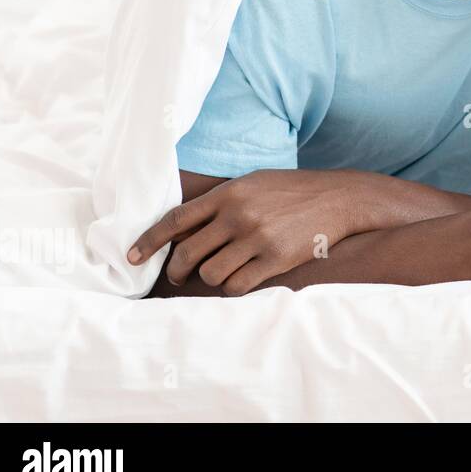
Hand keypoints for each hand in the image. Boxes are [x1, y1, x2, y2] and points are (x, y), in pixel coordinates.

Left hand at [128, 169, 378, 294]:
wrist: (339, 198)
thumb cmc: (293, 191)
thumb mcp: (255, 184)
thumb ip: (222, 202)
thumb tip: (184, 229)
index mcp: (230, 193)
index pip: (176, 219)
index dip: (149, 240)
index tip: (132, 256)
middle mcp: (239, 215)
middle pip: (188, 253)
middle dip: (176, 270)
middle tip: (178, 275)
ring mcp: (257, 238)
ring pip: (210, 274)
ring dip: (210, 279)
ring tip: (221, 272)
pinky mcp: (275, 259)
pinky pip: (236, 286)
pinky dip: (233, 288)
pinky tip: (241, 279)